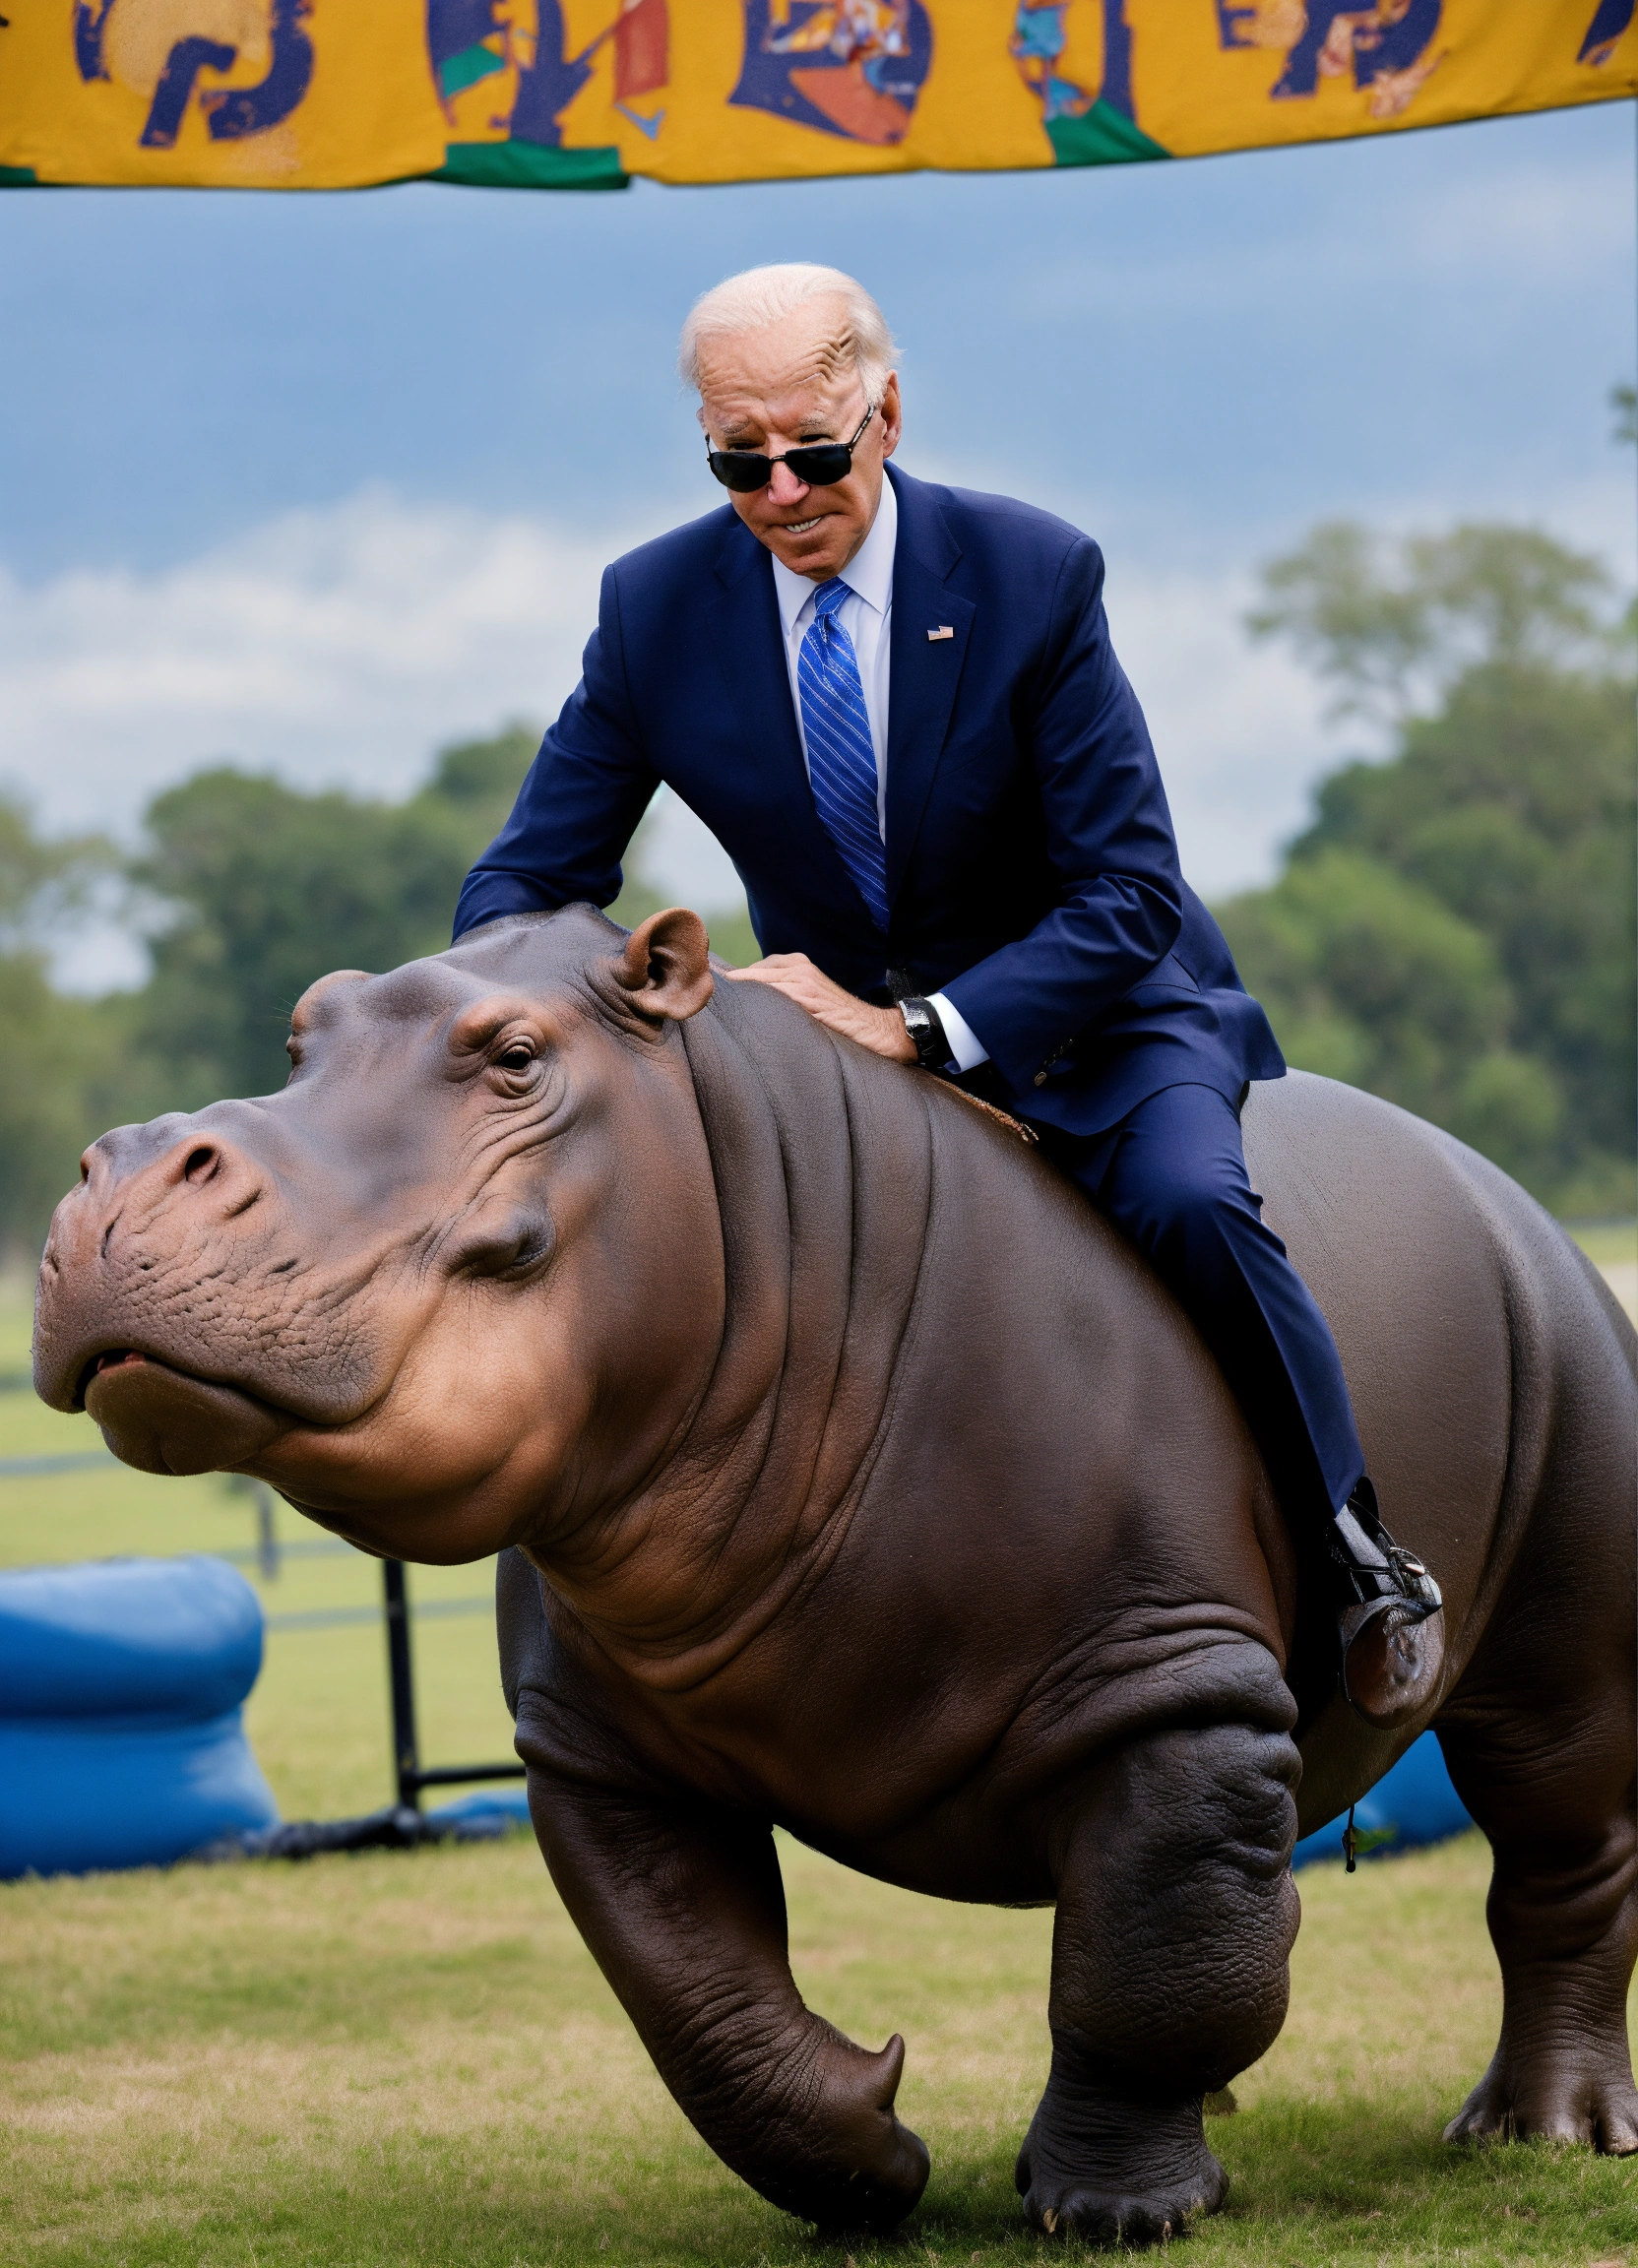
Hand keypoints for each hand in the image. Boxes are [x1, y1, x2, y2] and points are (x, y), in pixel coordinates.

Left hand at [726, 954, 915, 1062]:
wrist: (876, 1029)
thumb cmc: (839, 1021)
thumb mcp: (806, 1003)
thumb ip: (781, 998)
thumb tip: (744, 1011)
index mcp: (794, 964)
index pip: (749, 970)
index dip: (728, 985)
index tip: (707, 997)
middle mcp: (797, 965)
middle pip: (747, 973)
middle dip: (727, 989)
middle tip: (704, 1007)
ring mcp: (802, 978)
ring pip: (756, 981)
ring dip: (735, 995)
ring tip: (713, 1011)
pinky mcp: (808, 994)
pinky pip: (772, 993)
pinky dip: (754, 1000)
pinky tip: (739, 1013)